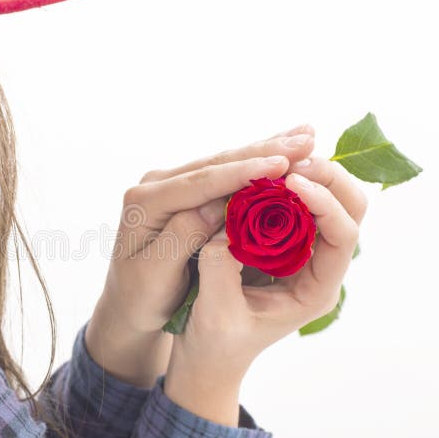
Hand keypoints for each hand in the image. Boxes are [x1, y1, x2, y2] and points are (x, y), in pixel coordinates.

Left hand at [85, 124, 315, 387]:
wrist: (130, 303)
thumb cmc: (142, 297)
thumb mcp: (156, 274)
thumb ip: (181, 237)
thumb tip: (214, 206)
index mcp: (145, 203)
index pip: (200, 182)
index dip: (242, 172)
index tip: (281, 163)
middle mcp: (155, 184)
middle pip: (216, 164)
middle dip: (263, 150)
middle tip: (308, 139)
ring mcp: (170, 184)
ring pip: (224, 163)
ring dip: (265, 149)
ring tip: (307, 134)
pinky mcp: (185, 190)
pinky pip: (225, 173)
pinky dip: (255, 161)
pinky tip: (284, 146)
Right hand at [163, 155, 367, 420]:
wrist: (208, 357)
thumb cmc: (216, 343)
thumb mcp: (215, 312)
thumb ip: (220, 269)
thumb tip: (222, 225)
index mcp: (315, 291)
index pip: (342, 236)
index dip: (322, 203)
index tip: (289, 182)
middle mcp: (318, 268)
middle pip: (349, 208)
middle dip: (326, 177)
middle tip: (289, 159)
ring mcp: (301, 253)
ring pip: (326, 199)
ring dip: (306, 174)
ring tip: (274, 157)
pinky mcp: (278, 243)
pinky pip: (293, 203)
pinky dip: (280, 181)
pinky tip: (257, 169)